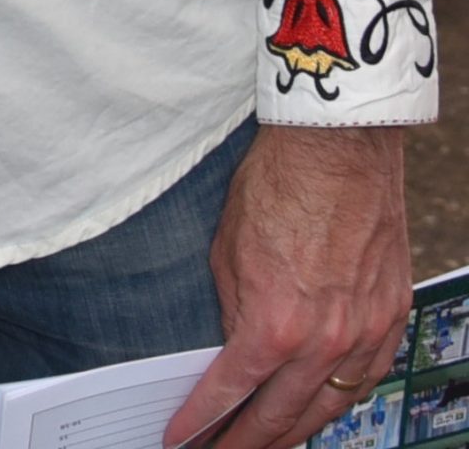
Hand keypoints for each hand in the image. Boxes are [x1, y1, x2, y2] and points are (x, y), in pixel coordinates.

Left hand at [164, 125, 411, 447]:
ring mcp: (363, 335)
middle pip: (283, 416)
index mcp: (273, 325)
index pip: (230, 392)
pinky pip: (366, 379)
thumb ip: (232, 309)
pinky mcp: (391, 318)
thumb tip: (233, 346)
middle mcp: (323, 343)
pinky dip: (341, 399)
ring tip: (269, 442)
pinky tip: (322, 406)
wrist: (337, 152)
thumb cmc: (275, 189)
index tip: (181, 438)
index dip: (202, 420)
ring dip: (296, 430)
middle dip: (249, 443)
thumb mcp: (226, 251)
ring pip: (329, 407)